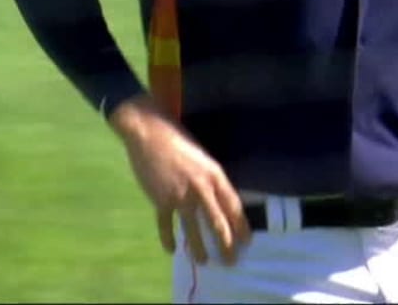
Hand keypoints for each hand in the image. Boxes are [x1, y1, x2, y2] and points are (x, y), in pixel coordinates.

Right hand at [109, 95, 252, 265]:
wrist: (150, 134)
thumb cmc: (180, 142)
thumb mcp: (205, 159)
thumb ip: (212, 181)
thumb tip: (221, 203)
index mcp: (215, 176)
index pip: (233, 207)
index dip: (241, 226)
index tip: (247, 242)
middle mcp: (201, 188)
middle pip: (217, 223)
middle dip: (226, 244)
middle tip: (231, 261)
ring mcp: (180, 196)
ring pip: (193, 229)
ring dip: (199, 249)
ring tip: (204, 262)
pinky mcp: (160, 200)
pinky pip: (166, 225)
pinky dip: (168, 238)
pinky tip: (172, 250)